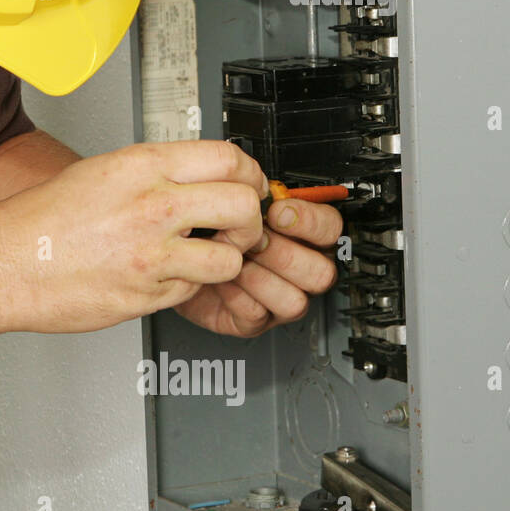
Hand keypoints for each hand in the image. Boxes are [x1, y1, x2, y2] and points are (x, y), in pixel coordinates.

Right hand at [0, 140, 266, 335]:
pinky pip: (192, 290)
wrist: (0, 264)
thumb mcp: (100, 171)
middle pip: (243, 205)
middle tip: (238, 227)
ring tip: (203, 258)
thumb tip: (197, 174)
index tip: (247, 185)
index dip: (249, 174)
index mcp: (141, 166)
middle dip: (250, 220)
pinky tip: (160, 275)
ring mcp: (151, 254)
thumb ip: (152, 172)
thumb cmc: (38, 220)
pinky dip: (185, 286)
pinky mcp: (145, 295)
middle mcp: (151, 206)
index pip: (229, 157)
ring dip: (225, 261)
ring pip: (230, 258)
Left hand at [175, 197, 341, 336]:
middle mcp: (298, 270)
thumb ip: (255, 198)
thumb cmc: (209, 229)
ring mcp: (278, 299)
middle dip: (284, 254)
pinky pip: (258, 315)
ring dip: (260, 277)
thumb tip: (265, 188)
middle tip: (255, 241)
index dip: (310, 221)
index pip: (331, 228)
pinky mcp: (254, 321)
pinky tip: (220, 280)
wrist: (178, 259)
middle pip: (322, 271)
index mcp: (302, 235)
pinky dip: (235, 296)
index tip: (277, 211)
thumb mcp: (231, 204)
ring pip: (296, 300)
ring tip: (234, 260)